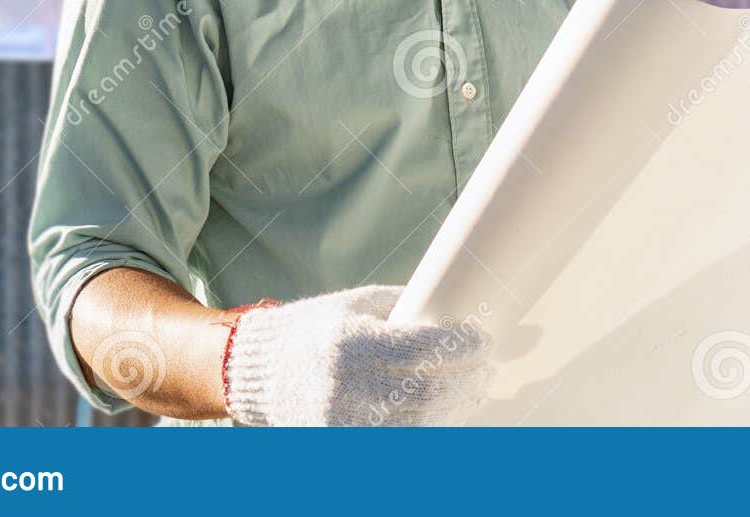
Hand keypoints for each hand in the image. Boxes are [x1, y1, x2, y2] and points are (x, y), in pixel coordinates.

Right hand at [223, 284, 490, 425]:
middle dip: (469, 381)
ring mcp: (343, 423)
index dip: (463, 347)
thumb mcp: (358, 304)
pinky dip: (430, 431)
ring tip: (473, 392)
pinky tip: (445, 415)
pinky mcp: (343, 445)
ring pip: (420, 427)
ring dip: (456, 410)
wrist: (262, 371)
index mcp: (350, 342)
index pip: (422, 349)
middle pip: (428, 393)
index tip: (485, 341)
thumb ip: (406, 307)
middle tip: (486, 368)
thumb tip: (460, 309)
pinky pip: (400, 445)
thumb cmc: (317, 329)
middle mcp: (346, 386)